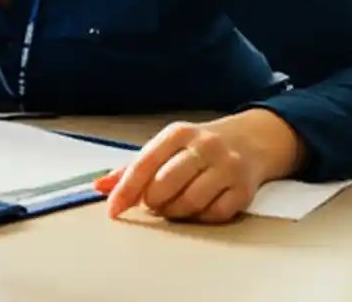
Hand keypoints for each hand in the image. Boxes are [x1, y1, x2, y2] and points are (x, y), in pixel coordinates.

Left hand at [94, 110, 303, 222]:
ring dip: (174, 212)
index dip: (125, 190)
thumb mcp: (166, 147)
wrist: (253, 140)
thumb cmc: (199, 147)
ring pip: (190, 201)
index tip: (113, 210)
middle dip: (152, 201)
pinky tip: (197, 209)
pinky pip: (215, 213)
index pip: (143, 164)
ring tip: (172, 207)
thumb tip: (99, 186)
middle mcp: (204, 146)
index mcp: (177, 133)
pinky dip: (200, 217)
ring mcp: (227, 167)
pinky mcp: (245, 188)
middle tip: (152, 203)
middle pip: (165, 184)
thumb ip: (133, 167)